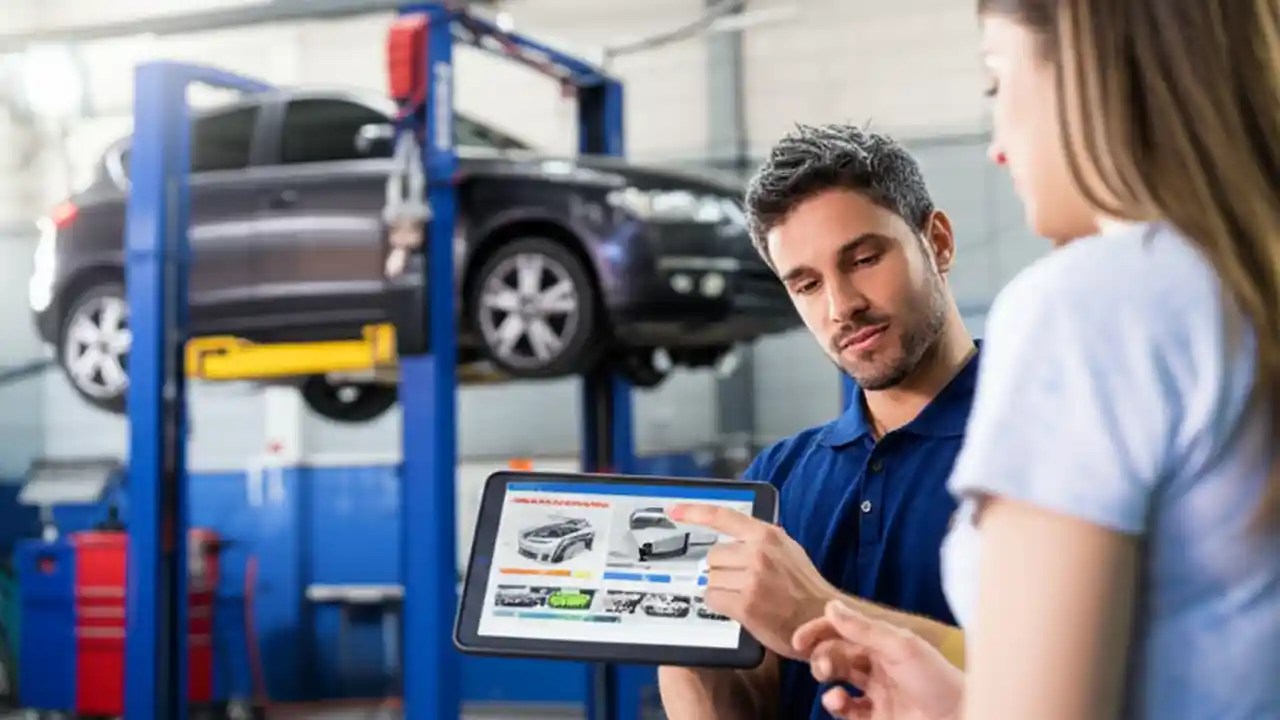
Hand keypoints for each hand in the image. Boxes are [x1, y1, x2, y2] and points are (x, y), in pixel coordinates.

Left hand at [670, 503, 837, 658]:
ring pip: (711, 579)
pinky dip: (721, 604)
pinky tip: (739, 608)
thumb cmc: (803, 586)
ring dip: (722, 589)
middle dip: (722, 570)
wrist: (820, 617)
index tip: (673, 511)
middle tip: (742, 582)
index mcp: (766, 535)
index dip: (694, 512)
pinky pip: (713, 598)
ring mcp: (750, 578)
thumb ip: (760, 540)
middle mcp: (757, 552)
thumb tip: (732, 538)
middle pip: (713, 556)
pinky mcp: (745, 603)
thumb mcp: (787, 549)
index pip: (722, 516)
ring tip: (745, 596)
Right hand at [792, 601, 962, 719]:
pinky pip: (846, 711)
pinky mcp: (875, 718)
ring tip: (831, 685)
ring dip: (827, 681)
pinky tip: (839, 702)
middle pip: (836, 655)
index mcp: (884, 643)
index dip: (819, 631)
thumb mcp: (900, 646)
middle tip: (824, 667)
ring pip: (837, 682)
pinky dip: (835, 705)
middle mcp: (878, 665)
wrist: (958, 717)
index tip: (798, 640)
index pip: (843, 630)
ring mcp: (876, 693)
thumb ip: (863, 628)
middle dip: (822, 657)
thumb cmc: (935, 679)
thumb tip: (830, 607)